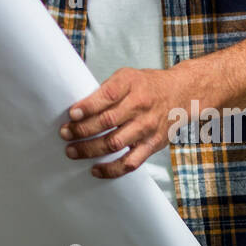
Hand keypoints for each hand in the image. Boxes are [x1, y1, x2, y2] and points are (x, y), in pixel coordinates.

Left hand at [59, 66, 183, 178]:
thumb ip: (107, 89)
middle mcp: (140, 106)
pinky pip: (130, 162)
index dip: (87, 106)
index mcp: (132, 85)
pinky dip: (111, 169)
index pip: (107, 95)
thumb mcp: (128, 76)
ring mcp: (147, 128)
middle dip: (81, 129)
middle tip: (64, 133)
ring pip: (114, 143)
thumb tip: (80, 108)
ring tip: (72, 151)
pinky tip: (95, 169)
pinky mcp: (152, 145)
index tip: (71, 114)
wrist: (182, 94)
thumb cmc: (148, 85)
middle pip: (107, 121)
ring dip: (90, 149)